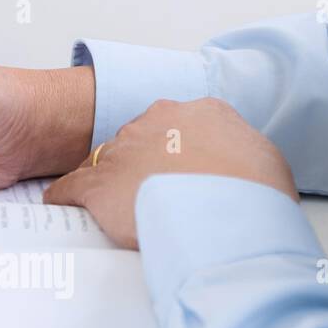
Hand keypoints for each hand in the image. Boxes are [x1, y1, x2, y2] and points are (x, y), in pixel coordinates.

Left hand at [44, 97, 297, 248]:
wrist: (226, 214)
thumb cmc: (253, 193)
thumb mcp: (264, 159)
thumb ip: (240, 151)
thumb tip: (232, 163)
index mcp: (199, 112)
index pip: (178, 125)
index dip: (177, 152)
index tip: (178, 172)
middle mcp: (155, 122)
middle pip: (139, 140)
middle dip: (141, 164)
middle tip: (151, 194)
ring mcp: (122, 149)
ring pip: (105, 160)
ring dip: (108, 181)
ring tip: (115, 208)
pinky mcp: (96, 182)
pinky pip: (70, 187)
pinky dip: (66, 197)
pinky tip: (63, 207)